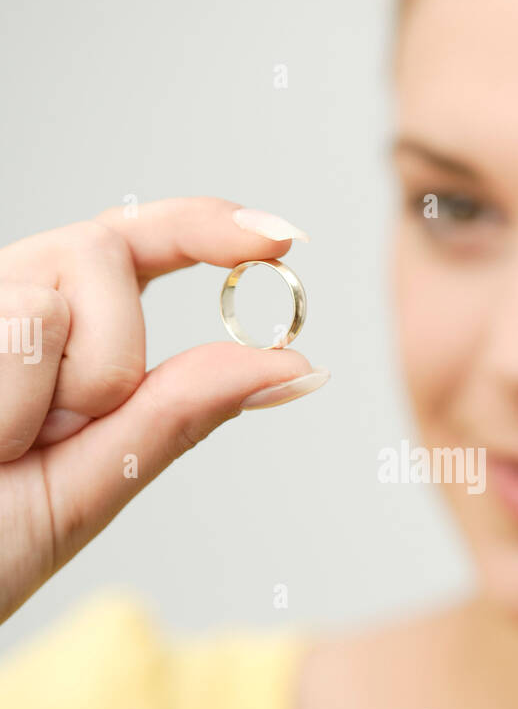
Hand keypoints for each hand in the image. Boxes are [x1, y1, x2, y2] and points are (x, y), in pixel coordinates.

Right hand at [0, 196, 327, 623]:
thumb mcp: (94, 482)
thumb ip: (179, 411)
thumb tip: (297, 365)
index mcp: (53, 329)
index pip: (135, 242)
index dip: (206, 226)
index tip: (282, 241)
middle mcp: (4, 298)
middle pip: (102, 250)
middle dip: (110, 356)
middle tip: (57, 435)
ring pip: (51, 305)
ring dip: (42, 403)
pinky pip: (15, 332)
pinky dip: (7, 413)